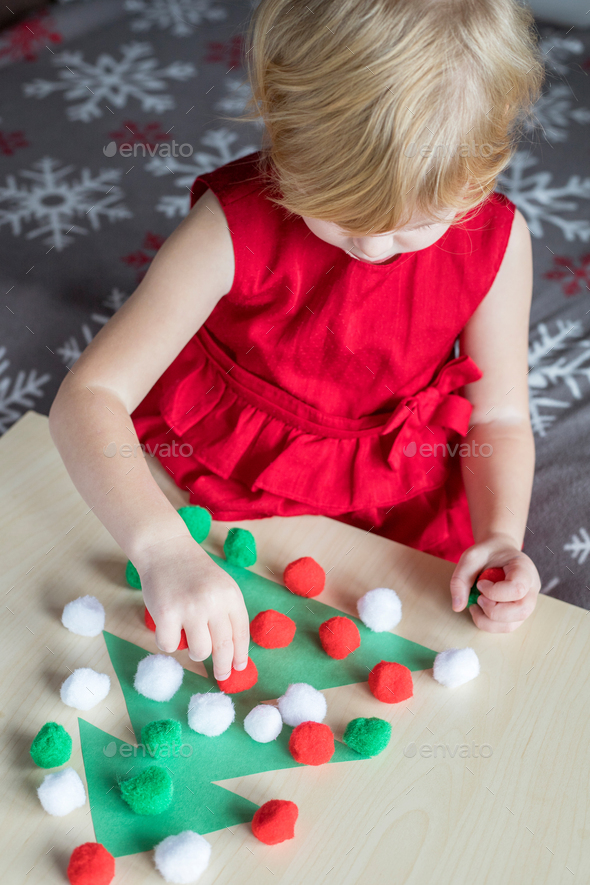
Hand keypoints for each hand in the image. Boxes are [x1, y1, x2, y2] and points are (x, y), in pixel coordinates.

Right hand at [135, 534, 249, 679]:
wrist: (166, 549)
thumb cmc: (194, 572)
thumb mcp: (221, 586)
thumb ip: (228, 613)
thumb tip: (234, 653)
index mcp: (230, 595)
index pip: (241, 634)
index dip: (240, 655)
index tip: (238, 668)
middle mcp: (213, 602)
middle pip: (223, 648)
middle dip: (223, 668)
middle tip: (221, 677)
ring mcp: (189, 608)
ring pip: (199, 652)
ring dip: (196, 653)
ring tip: (190, 641)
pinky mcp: (166, 613)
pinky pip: (170, 645)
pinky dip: (170, 643)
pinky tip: (168, 629)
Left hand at [449, 532, 540, 632]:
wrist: (500, 552)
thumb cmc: (488, 553)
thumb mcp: (471, 557)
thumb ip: (461, 579)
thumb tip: (457, 607)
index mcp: (524, 569)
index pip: (518, 588)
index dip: (495, 592)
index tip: (480, 584)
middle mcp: (531, 588)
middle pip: (521, 611)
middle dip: (493, 610)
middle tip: (478, 598)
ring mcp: (527, 603)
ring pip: (512, 624)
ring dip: (488, 621)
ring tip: (475, 605)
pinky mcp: (518, 613)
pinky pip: (506, 627)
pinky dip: (488, 624)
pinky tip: (479, 610)